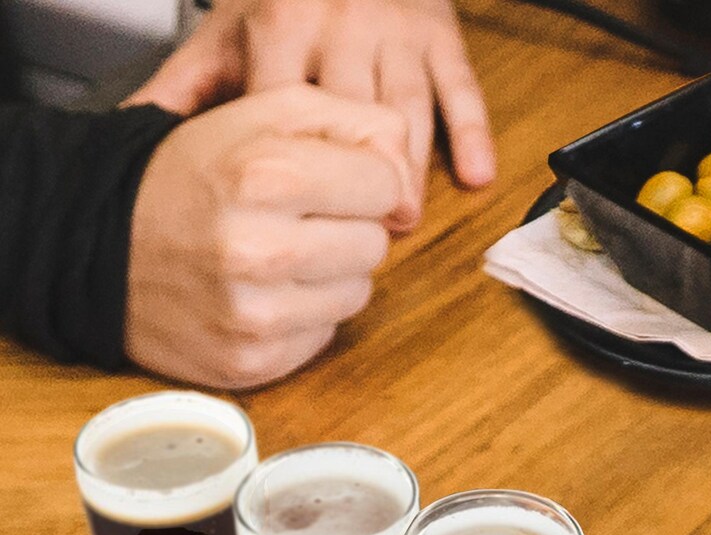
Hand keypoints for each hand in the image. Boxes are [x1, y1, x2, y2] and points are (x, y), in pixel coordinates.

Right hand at [126, 85, 409, 388]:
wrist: (96, 244)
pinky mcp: (253, 362)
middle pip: (375, 245)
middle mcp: (260, 251)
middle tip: (294, 222)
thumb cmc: (189, 179)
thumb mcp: (263, 116)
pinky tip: (264, 295)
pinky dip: (304, 316)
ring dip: (330, 276)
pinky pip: (324, 337)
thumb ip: (353, 125)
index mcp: (265, 176)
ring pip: (357, 295)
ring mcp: (256, 316)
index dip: (363, 182)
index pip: (385, 187)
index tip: (329, 183)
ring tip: (278, 258)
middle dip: (346, 229)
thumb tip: (407, 190)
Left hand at [128, 0, 495, 224]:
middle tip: (360, 234)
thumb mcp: (226, 32)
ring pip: (406, 107)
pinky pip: (460, 88)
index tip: (292, 220)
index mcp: (282, 25)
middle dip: (357, 175)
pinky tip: (477, 175)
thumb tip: (133, 132)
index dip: (292, 168)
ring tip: (405, 216)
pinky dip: (470, 133)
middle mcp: (342, 24)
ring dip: (410, 166)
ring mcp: (396, 30)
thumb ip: (187, 83)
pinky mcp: (440, 36)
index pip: (286, 106)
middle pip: (352, 112)